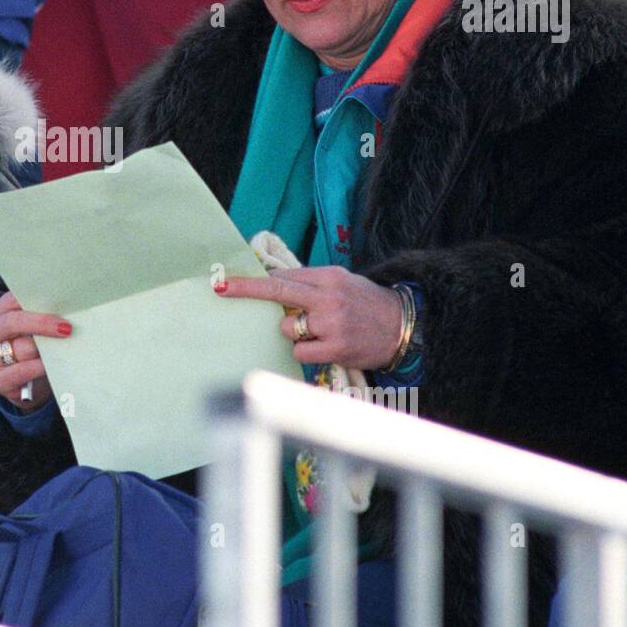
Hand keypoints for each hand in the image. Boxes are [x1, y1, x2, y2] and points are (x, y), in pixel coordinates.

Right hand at [0, 291, 70, 410]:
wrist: (26, 385)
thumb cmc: (31, 348)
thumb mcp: (30, 328)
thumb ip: (39, 314)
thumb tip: (63, 306)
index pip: (12, 300)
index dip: (35, 300)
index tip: (59, 301)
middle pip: (12, 322)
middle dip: (41, 323)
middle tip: (65, 328)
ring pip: (21, 348)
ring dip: (44, 349)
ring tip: (63, 348)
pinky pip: (20, 371)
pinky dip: (38, 368)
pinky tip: (50, 366)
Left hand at [215, 265, 402, 370]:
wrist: (404, 327)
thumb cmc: (367, 304)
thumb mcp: (342, 282)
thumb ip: (311, 282)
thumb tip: (273, 282)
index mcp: (329, 277)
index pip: (284, 276)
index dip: (256, 280)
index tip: (231, 279)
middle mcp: (328, 297)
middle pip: (279, 291)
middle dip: (247, 289)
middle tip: (222, 288)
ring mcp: (331, 323)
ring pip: (287, 327)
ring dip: (294, 332)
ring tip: (318, 331)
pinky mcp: (335, 348)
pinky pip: (300, 350)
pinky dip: (305, 350)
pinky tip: (323, 347)